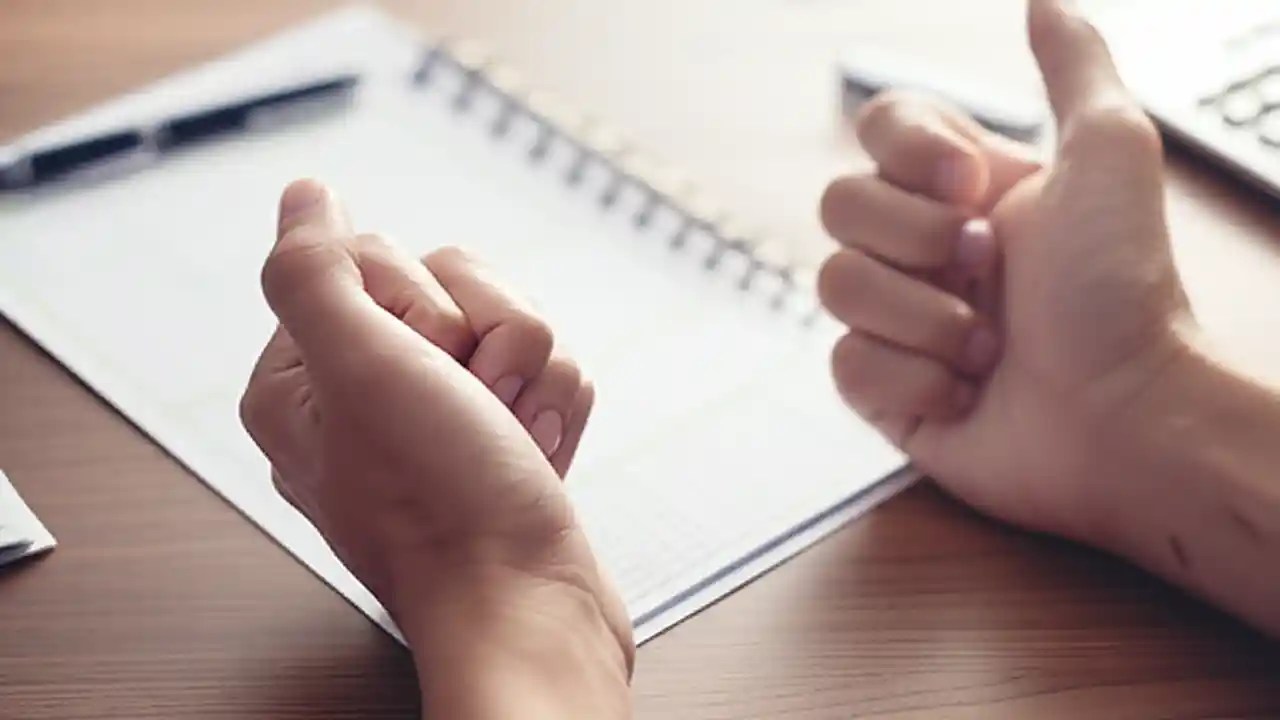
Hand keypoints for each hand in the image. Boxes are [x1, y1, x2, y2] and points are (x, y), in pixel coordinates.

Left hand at [240, 180, 632, 716]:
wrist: (528, 604)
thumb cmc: (442, 508)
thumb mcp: (359, 369)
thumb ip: (313, 270)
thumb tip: (304, 196)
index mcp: (306, 376)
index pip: (377, 257)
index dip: (422, 307)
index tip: (423, 376)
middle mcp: (368, 393)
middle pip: (456, 284)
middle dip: (490, 344)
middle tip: (472, 413)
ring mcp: (440, 418)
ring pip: (515, 323)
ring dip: (533, 379)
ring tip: (513, 444)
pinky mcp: (499, 438)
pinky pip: (548, 372)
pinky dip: (555, 411)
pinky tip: (536, 459)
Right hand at [817, 0, 1193, 542]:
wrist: (1127, 419)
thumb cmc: (1124, 291)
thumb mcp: (1112, 152)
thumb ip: (1073, 65)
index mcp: (965, 189)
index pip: (878, 129)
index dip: (907, 153)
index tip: (972, 185)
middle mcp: (924, 248)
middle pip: (837, 204)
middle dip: (915, 240)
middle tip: (988, 269)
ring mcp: (901, 320)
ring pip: (833, 285)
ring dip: (922, 317)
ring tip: (988, 346)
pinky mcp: (887, 391)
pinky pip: (844, 363)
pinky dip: (910, 380)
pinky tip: (964, 392)